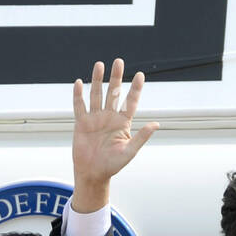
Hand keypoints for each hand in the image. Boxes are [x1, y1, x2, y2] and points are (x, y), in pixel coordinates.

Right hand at [71, 59, 158, 209]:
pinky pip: (79, 105)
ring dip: (97, 80)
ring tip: (100, 65)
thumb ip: (141, 137)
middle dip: (116, 77)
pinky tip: (79, 82)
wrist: (93, 174)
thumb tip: (156, 124)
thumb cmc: (113, 165)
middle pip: (113, 93)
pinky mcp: (81, 122)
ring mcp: (95, 118)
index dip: (135, 89)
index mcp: (122, 123)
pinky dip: (78, 94)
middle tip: (119, 61)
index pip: (130, 102)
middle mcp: (109, 117)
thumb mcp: (129, 151)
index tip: (140, 75)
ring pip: (96, 94)